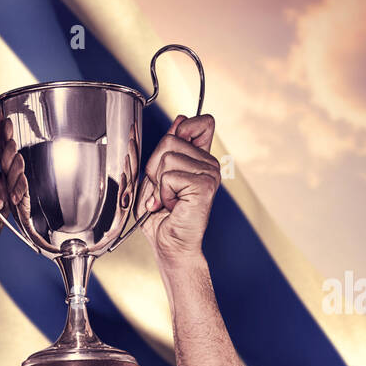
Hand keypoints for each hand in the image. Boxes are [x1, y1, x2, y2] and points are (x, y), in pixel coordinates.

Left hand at [135, 114, 219, 264]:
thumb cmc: (160, 217)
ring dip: (158, 183)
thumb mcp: (156, 176)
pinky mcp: (205, 185)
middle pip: (170, 139)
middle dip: (155, 167)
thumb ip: (166, 150)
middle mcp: (209, 164)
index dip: (182, 130)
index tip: (169, 157)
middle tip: (162, 190)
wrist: (168, 245)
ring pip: (167, 157)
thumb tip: (180, 121)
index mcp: (200, 159)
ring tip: (167, 199)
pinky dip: (163, 193)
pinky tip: (172, 205)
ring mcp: (210, 173)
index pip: (202, 123)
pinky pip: (170, 176)